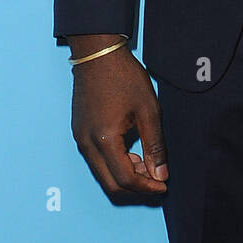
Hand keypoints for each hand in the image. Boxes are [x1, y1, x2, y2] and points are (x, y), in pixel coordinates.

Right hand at [70, 45, 168, 196]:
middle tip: (156, 181)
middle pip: (110, 184)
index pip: (125, 179)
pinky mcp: (78, 132)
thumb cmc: (124, 77)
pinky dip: (113, 164)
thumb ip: (154, 145)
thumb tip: (160, 174)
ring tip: (146, 163)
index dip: (147, 188)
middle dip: (135, 188)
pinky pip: (95, 160)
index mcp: (104, 139)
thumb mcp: (148, 110)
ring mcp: (79, 139)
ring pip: (101, 174)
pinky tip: (130, 152)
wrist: (97, 54)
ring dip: (124, 176)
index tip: (163, 186)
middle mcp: (87, 144)